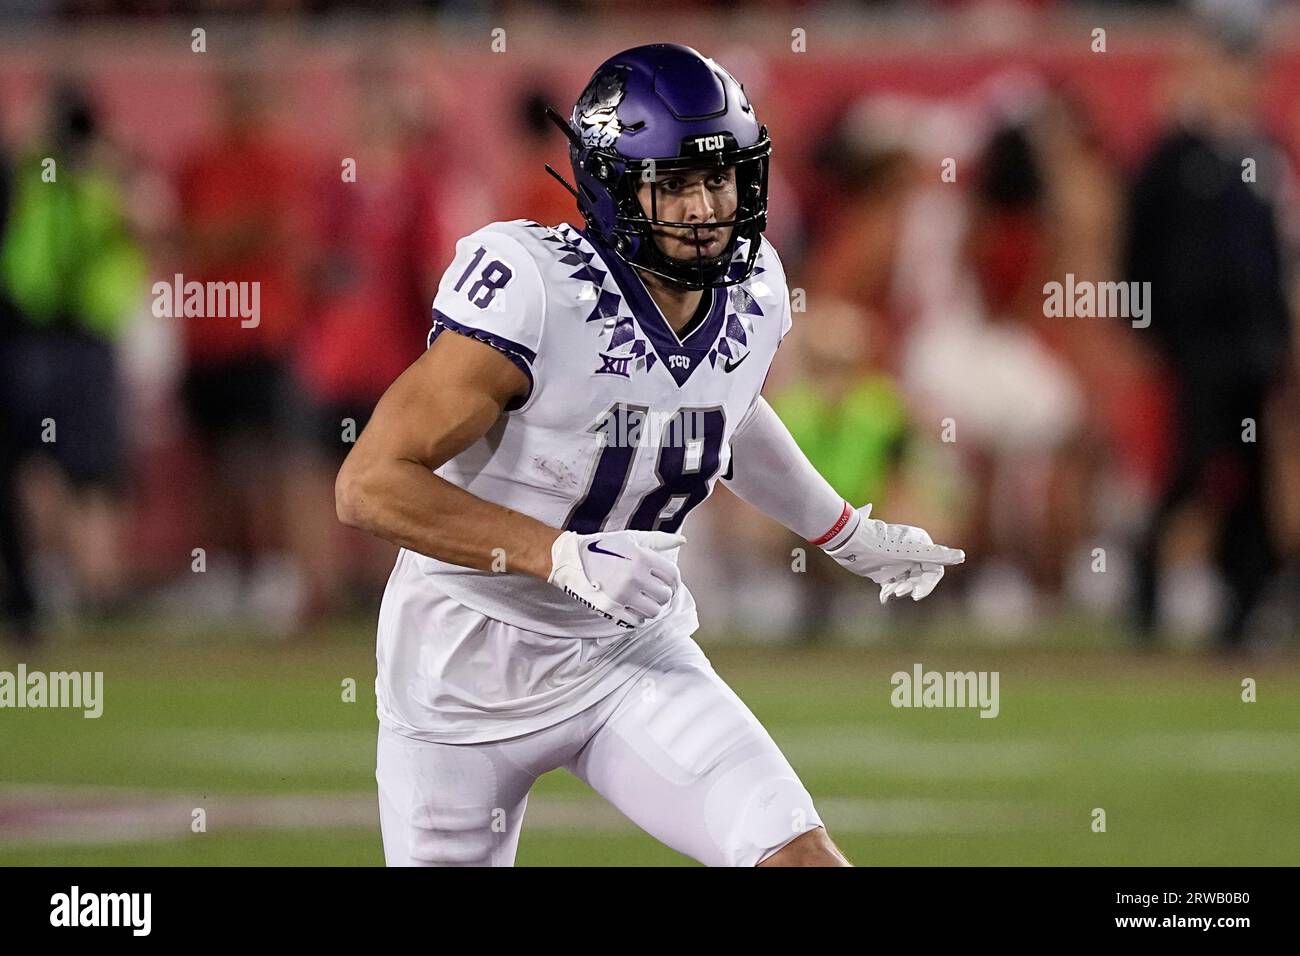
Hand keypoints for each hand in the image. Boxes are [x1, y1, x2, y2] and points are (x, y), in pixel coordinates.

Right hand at [547, 529, 684, 627]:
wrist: (573, 560)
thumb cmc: (604, 548)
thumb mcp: (631, 539)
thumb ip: (658, 540)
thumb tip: (682, 540)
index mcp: (642, 558)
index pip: (672, 576)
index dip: (674, 582)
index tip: (669, 584)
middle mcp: (635, 577)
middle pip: (665, 596)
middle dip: (662, 595)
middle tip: (655, 593)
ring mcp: (623, 595)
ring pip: (653, 611)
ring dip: (652, 607)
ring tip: (645, 601)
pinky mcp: (612, 608)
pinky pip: (636, 621)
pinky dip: (638, 617)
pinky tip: (633, 608)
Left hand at [821, 504, 964, 603]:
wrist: (846, 541)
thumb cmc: (878, 543)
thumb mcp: (909, 552)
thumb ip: (935, 555)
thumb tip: (962, 556)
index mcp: (919, 543)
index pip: (934, 569)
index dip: (928, 584)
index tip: (916, 596)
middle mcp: (910, 552)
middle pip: (920, 578)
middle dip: (910, 587)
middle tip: (897, 592)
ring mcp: (897, 561)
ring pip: (906, 583)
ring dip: (899, 590)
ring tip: (888, 593)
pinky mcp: (883, 570)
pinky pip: (892, 586)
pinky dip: (889, 593)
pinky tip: (883, 597)